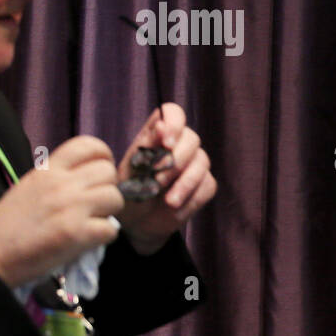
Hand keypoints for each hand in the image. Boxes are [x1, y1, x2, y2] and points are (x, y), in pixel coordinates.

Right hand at [0, 136, 124, 288]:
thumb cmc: (6, 226)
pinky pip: (111, 229)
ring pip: (115, 198)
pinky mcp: (77, 234)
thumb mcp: (28, 188)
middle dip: (107, 189)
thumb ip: (56, 180)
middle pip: (109, 172)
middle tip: (94, 205)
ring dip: (107, 213)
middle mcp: (61, 183)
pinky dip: (103, 237)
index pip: (89, 146)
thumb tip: (86, 183)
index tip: (97, 173)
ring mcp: (71, 207)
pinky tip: (86, 241)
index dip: (102, 158)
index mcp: (47, 170)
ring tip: (90, 223)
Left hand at [116, 103, 216, 254]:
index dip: (174, 123)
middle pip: (191, 138)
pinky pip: (206, 185)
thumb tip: (160, 125)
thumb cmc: (128, 192)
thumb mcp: (129, 171)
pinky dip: (190, 198)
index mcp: (157, 135)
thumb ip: (145, 147)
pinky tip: (174, 207)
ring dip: (183, 183)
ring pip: (202, 162)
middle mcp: (179, 145)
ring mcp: (195, 164)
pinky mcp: (204, 184)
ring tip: (167, 200)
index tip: (165, 143)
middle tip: (157, 181)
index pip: (173, 113)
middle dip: (175, 161)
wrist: (135, 222)